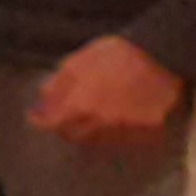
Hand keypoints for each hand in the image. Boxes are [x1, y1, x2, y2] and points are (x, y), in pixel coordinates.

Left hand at [30, 36, 187, 149]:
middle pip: (74, 136)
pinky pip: (122, 139)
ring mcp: (124, 131)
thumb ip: (57, 85)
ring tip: (87, 117)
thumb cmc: (114, 55)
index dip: (41, 121)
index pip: (52, 125)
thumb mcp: (77, 62)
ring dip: (87, 131)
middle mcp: (100, 124)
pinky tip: (113, 119)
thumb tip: (41, 103)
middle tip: (62, 116)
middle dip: (63, 127)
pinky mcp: (146, 133)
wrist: (160, 57)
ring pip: (97, 140)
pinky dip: (113, 133)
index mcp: (80, 106)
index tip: (36, 117)